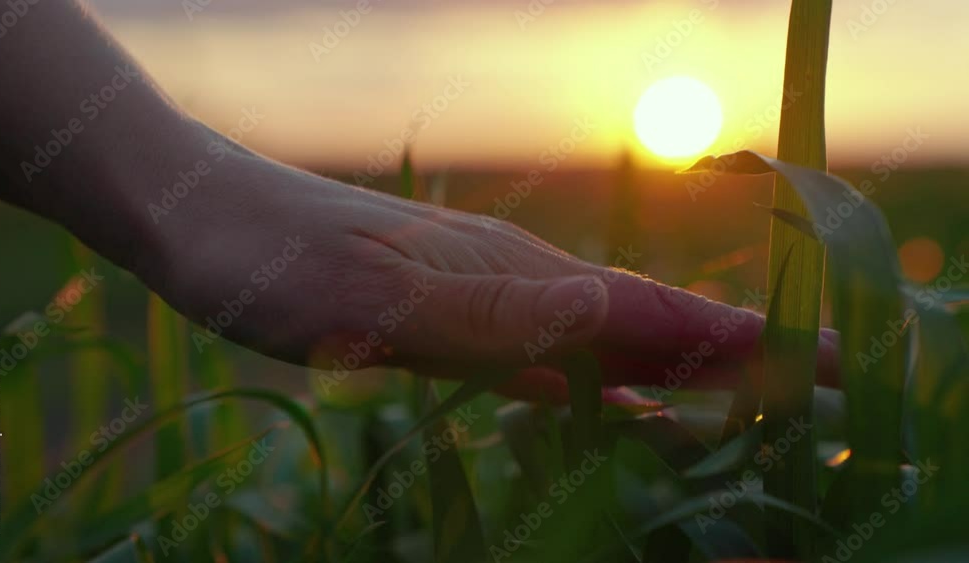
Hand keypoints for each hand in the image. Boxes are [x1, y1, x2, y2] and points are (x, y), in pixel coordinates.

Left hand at [134, 129, 838, 402]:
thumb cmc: (274, 260)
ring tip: (733, 397)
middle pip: (644, 323)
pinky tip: (603, 399)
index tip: (822, 364)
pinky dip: (594, 378)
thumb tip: (606, 313)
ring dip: (671, 367)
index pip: (652, 315)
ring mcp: (480, 296)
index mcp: (514, 279)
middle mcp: (512, 283)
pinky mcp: (443, 316)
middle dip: (728, 355)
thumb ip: (492, 314)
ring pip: (601, 338)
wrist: (199, 217)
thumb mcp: (378, 298)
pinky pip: (543, 354)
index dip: (736, 344)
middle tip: (811, 383)